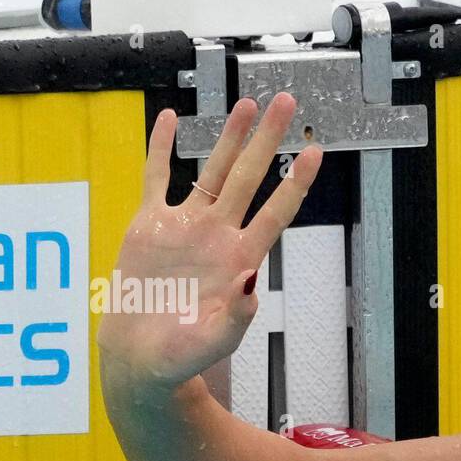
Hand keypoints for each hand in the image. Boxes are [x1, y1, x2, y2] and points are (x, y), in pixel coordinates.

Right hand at [97, 92, 322, 388]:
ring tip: (246, 104)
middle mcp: (217, 235)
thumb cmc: (184, 355)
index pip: (275, 213)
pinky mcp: (149, 226)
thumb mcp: (214, 343)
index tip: (316, 153)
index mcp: (239, 259)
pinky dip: (161, 149)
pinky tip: (170, 119)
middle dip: (268, 140)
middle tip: (287, 102)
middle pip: (249, 177)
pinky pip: (156, 178)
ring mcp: (185, 227)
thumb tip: (249, 285)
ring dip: (228, 137)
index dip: (295, 183)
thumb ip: (235, 319)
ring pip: (212, 171)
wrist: (144, 357)